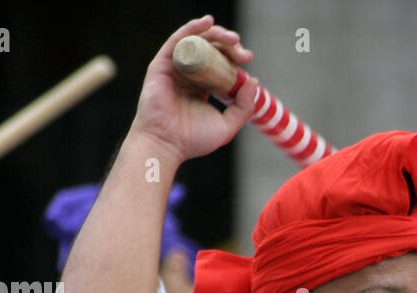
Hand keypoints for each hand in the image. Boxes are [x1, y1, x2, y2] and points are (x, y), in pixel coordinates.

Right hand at [127, 16, 258, 167]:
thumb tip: (254, 81)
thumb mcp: (227, 126)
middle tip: (242, 51)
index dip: (234, 57)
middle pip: (210, 50)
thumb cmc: (193, 140)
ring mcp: (175, 69)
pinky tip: (207, 23)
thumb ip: (243, 107)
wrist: (167, 144)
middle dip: (228, 45)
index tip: (247, 58)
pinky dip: (192, 29)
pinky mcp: (162, 65)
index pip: (220, 64)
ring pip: (196, 42)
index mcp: (203, 87)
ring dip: (215, 34)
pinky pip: (178, 41)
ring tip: (232, 38)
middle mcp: (188, 75)